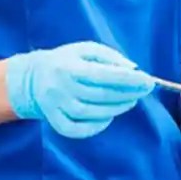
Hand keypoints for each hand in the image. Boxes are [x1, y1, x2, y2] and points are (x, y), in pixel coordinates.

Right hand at [5, 41, 154, 138]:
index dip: (129, 79)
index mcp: (69, 67)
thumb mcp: (85, 49)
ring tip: (130, 102)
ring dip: (116, 109)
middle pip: (101, 96)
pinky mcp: (53, 121)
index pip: (104, 75)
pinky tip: (108, 118)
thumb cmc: (66, 61)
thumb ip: (110, 56)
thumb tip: (133, 69)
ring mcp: (55, 107)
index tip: (148, 80)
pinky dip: (95, 128)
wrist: (32, 78)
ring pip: (91, 114)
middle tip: (144, 91)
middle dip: (128, 94)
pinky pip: (76, 130)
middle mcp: (61, 88)